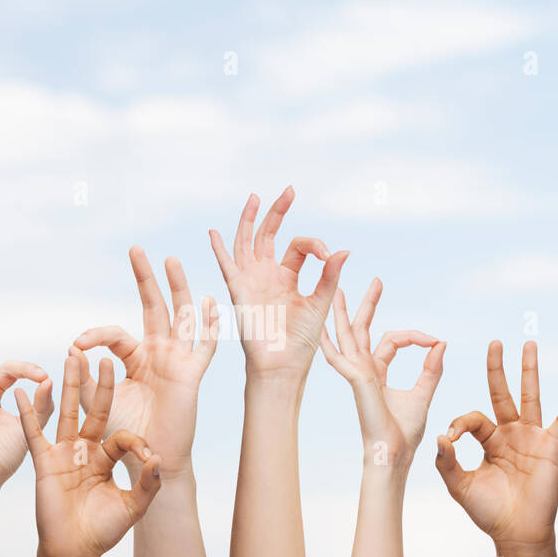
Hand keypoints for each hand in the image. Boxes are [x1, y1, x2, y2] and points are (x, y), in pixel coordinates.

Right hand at [16, 355, 161, 556]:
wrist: (74, 551)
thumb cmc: (103, 531)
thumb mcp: (133, 507)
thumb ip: (148, 484)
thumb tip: (158, 458)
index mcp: (107, 458)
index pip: (122, 437)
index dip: (135, 443)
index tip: (147, 455)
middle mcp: (85, 450)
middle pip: (94, 411)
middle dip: (100, 386)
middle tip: (105, 357)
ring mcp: (63, 453)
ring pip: (66, 412)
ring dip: (68, 386)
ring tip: (72, 356)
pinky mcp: (44, 461)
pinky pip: (35, 433)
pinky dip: (28, 413)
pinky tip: (22, 392)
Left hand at [71, 247, 217, 475]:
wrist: (149, 458)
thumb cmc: (123, 433)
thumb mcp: (97, 401)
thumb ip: (85, 378)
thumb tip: (71, 350)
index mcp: (134, 358)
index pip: (116, 333)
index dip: (95, 335)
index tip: (76, 345)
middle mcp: (158, 353)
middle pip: (153, 307)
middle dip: (145, 278)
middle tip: (135, 249)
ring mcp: (177, 361)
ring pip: (180, 317)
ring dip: (177, 288)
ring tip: (171, 261)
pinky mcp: (192, 375)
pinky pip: (205, 347)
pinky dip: (209, 325)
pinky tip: (208, 302)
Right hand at [209, 186, 346, 381]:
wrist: (283, 365)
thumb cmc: (301, 341)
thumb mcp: (319, 303)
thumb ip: (329, 276)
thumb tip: (343, 250)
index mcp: (288, 277)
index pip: (299, 246)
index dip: (314, 244)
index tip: (327, 255)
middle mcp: (268, 275)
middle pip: (269, 235)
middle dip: (278, 212)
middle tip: (289, 190)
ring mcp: (252, 281)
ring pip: (247, 242)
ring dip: (250, 220)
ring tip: (255, 197)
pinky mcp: (239, 291)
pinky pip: (227, 267)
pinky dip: (219, 250)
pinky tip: (214, 233)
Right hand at [319, 278, 444, 469]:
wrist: (394, 454)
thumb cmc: (404, 432)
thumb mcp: (422, 393)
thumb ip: (431, 369)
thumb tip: (441, 344)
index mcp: (377, 373)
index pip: (392, 341)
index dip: (414, 337)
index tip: (434, 341)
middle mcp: (363, 370)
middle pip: (363, 330)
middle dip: (368, 305)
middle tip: (376, 281)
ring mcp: (357, 375)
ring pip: (348, 336)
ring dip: (342, 313)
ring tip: (338, 289)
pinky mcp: (357, 381)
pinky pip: (340, 358)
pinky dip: (330, 344)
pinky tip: (322, 331)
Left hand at [435, 341, 557, 550]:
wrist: (516, 533)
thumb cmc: (488, 512)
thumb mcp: (459, 486)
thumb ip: (446, 461)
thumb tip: (440, 436)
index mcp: (488, 441)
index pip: (473, 418)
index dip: (461, 423)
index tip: (451, 436)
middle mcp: (510, 434)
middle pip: (502, 393)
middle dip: (498, 368)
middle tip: (496, 342)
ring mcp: (532, 438)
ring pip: (530, 397)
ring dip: (529, 371)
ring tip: (529, 344)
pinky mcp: (551, 447)